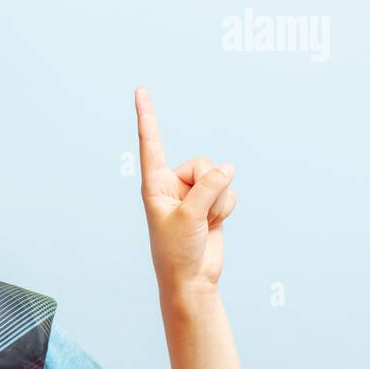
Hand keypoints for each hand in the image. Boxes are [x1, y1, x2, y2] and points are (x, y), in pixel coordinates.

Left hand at [134, 87, 237, 292]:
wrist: (192, 278)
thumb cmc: (178, 251)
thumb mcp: (189, 217)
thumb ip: (208, 187)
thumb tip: (227, 167)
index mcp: (155, 184)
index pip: (150, 144)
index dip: (147, 116)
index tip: (139, 90)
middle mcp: (173, 184)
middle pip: (202, 163)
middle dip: (207, 187)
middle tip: (194, 215)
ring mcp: (193, 192)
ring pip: (220, 177)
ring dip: (218, 202)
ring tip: (203, 222)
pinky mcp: (211, 202)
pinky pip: (230, 191)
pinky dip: (227, 208)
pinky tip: (214, 223)